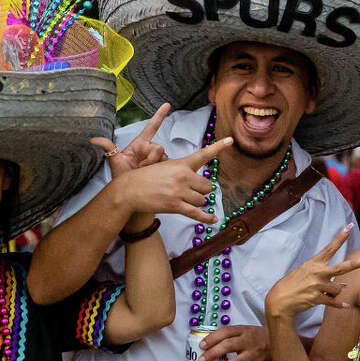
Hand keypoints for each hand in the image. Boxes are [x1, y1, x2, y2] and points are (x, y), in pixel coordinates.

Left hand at [93, 104, 171, 177]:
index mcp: (140, 144)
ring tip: (143, 172)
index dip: (159, 116)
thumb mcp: (113, 160)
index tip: (167, 105)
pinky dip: (162, 170)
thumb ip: (107, 146)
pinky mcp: (164, 169)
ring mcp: (158, 159)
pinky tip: (153, 175)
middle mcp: (150, 149)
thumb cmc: (121, 176)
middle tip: (140, 167)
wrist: (128, 192)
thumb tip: (93, 139)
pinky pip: (168, 166)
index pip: (151, 127)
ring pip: (164, 157)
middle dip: (150, 158)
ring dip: (154, 165)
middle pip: (158, 147)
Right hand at [114, 134, 231, 225]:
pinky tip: (213, 219)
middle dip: (201, 190)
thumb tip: (193, 177)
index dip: (218, 147)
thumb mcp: (163, 166)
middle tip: (190, 191)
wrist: (129, 190)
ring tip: (182, 199)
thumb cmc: (145, 177)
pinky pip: (196, 213)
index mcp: (181, 164)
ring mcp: (180, 192)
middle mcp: (183, 177)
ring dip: (196, 202)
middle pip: (207, 186)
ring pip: (201, 200)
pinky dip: (206, 218)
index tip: (230, 140)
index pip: (203, 155)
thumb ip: (180, 169)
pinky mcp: (176, 206)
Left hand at [200, 324, 272, 360]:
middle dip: (212, 353)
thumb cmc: (260, 338)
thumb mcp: (247, 331)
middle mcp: (249, 342)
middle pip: (228, 346)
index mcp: (244, 331)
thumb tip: (209, 345)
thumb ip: (232, 336)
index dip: (212, 338)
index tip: (201, 346)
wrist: (282, 344)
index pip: (225, 332)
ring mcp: (254, 356)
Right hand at [266, 227, 359, 322]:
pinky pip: (333, 302)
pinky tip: (345, 305)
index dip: (340, 237)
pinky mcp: (316, 298)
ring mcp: (317, 286)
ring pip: (338, 289)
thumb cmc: (291, 284)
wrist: (280, 300)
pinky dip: (339, 304)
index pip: (330, 248)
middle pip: (340, 268)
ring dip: (336, 292)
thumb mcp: (303, 271)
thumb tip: (341, 283)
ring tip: (327, 293)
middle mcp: (317, 273)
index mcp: (313, 263)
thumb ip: (321, 274)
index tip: (349, 227)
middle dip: (354, 264)